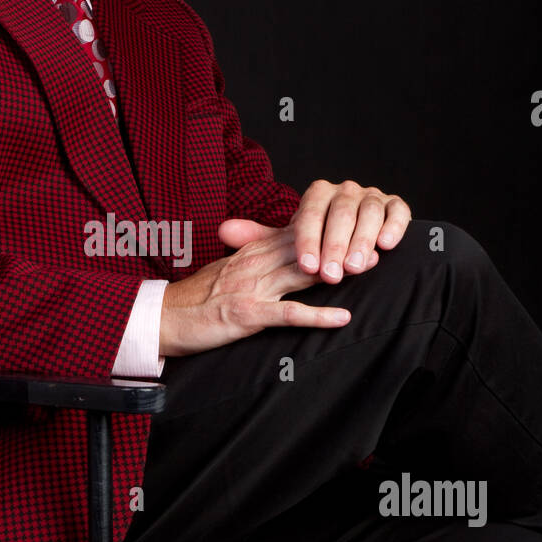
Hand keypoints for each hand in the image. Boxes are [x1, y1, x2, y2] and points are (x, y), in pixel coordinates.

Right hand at [159, 221, 359, 357]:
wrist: (162, 317)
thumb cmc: (196, 298)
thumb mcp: (228, 269)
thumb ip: (256, 258)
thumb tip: (287, 254)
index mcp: (251, 251)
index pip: (297, 233)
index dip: (330, 227)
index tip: (361, 224)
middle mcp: (254, 263)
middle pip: (307, 248)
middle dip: (343, 244)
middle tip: (378, 241)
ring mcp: (251, 287)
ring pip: (302, 273)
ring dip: (338, 271)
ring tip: (370, 269)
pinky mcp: (246, 314)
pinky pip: (287, 313)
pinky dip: (316, 315)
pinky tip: (342, 317)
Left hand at [281, 178, 411, 283]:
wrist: (352, 231)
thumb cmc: (323, 239)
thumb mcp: (308, 240)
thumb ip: (306, 249)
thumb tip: (305, 267)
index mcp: (319, 193)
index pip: (311, 215)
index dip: (309, 242)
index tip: (309, 267)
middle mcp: (345, 190)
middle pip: (341, 215)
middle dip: (335, 247)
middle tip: (331, 275)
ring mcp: (371, 195)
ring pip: (369, 213)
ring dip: (362, 241)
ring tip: (354, 267)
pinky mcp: (395, 204)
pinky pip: (397, 212)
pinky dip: (393, 227)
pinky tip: (385, 245)